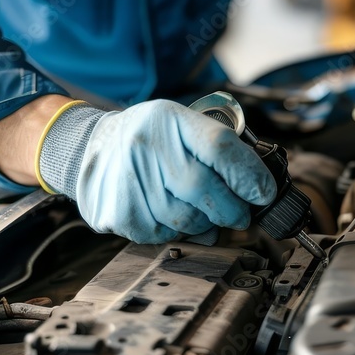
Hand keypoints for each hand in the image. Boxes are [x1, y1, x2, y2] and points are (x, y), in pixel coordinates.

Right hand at [38, 99, 275, 243]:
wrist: (89, 147)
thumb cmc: (151, 138)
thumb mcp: (182, 125)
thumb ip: (220, 152)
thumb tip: (256, 193)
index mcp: (171, 119)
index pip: (220, 147)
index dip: (250, 176)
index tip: (264, 194)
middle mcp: (147, 146)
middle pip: (205, 191)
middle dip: (234, 210)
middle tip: (241, 215)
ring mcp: (128, 180)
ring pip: (187, 220)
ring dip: (205, 224)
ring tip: (200, 210)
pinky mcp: (118, 212)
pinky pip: (164, 235)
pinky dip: (177, 232)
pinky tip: (169, 213)